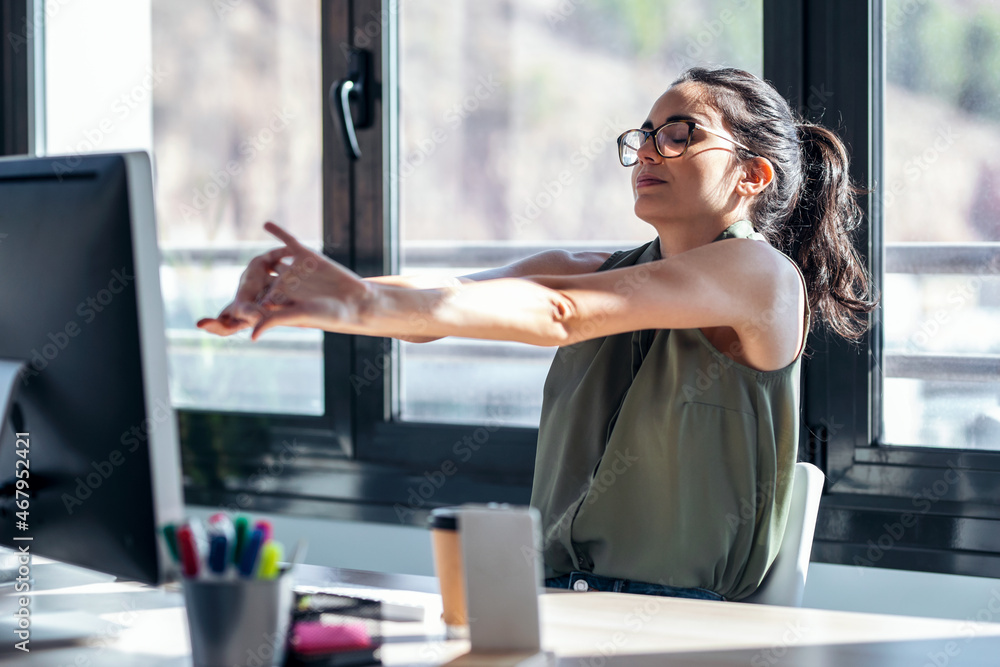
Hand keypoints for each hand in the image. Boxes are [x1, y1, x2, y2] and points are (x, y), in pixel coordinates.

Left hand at [196, 222, 371, 340]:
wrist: (357, 300)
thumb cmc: (330, 314)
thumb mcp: (300, 315)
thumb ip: (274, 320)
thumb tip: (251, 336)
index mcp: (280, 299)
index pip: (255, 298)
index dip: (241, 302)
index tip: (225, 311)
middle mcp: (285, 284)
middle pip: (260, 279)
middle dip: (249, 279)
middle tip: (240, 279)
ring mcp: (294, 268)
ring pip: (272, 259)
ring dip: (262, 257)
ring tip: (252, 259)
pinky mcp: (306, 255)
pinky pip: (288, 241)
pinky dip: (278, 233)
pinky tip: (267, 224)